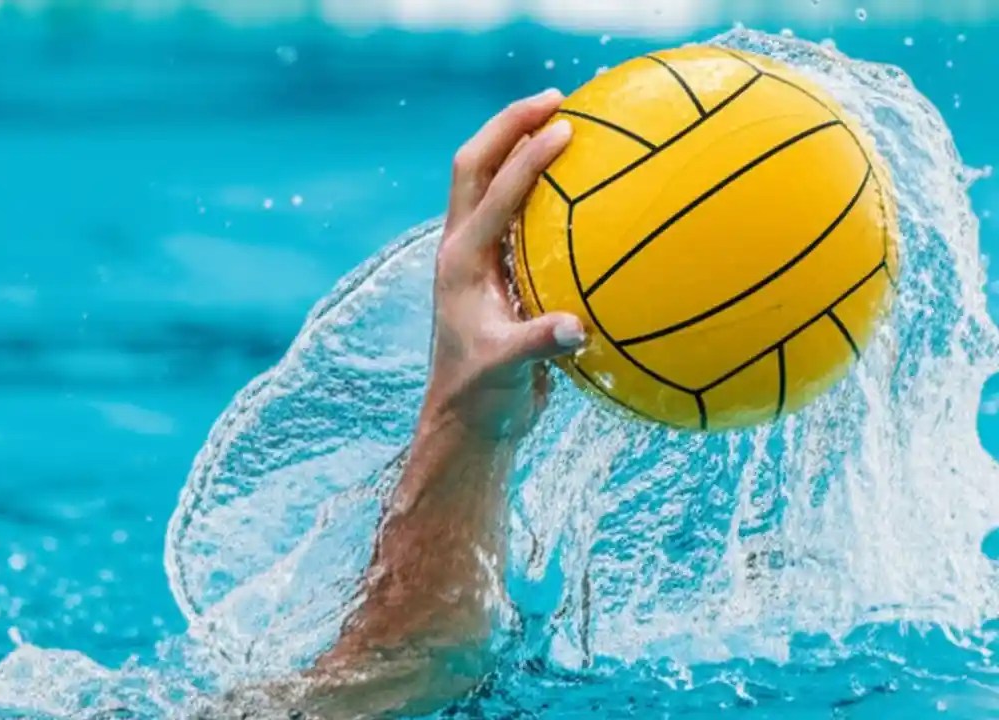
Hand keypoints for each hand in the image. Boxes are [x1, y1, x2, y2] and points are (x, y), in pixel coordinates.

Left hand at [423, 89, 585, 441]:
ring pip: (484, 179)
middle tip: (558, 97)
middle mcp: (461, 248)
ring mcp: (474, 255)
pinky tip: (581, 182)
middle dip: (509, 124)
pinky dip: (535, 183)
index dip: (529, 158)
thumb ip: (537, 347)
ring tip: (564, 117)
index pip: (495, 194)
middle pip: (474, 164)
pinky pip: (510, 209)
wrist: (467, 420)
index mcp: (460, 263)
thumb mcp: (507, 373)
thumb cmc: (482, 398)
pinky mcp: (492, 269)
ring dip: (515, 143)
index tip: (568, 128)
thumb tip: (578, 328)